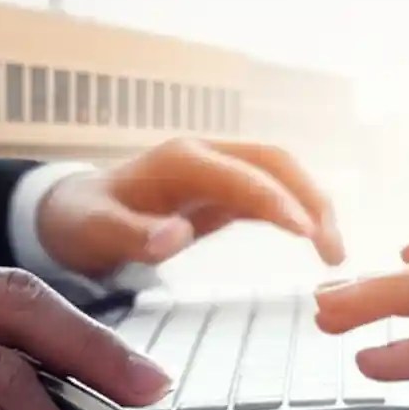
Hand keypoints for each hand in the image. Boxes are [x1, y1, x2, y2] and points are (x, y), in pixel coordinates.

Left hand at [36, 138, 344, 277]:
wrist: (74, 210)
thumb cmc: (82, 221)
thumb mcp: (94, 233)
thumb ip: (132, 236)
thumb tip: (177, 238)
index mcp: (181, 161)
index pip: (244, 175)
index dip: (280, 202)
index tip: (309, 236)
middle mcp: (206, 155)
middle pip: (277, 163)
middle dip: (312, 200)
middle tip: (333, 251)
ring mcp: (218, 170)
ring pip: (282, 175)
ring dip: (313, 206)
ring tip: (334, 254)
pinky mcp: (224, 191)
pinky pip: (271, 194)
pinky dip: (298, 214)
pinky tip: (317, 243)